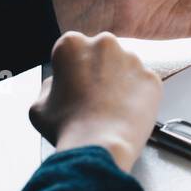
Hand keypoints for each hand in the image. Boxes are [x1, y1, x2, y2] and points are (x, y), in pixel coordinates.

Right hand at [29, 32, 161, 171]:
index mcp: (72, 44)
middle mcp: (104, 44)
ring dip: (119, 82)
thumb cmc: (68, 128)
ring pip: (124, 67)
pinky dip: (137, 97)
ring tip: (110, 109)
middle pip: (101, 54)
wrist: (101, 146)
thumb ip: (49, 86)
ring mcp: (132, 60)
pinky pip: (143, 84)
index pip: (72, 49)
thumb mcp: (39, 105)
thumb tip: (58, 83)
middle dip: (98, 71)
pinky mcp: (152, 78)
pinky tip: (126, 113)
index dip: (72, 70)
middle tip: (93, 98)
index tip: (74, 84)